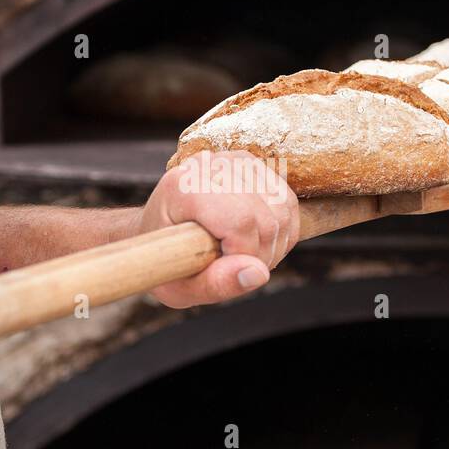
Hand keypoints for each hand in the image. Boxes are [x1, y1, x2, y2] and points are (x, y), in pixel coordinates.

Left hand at [137, 151, 299, 307]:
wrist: (160, 233)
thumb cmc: (165, 261)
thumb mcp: (180, 287)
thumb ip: (216, 284)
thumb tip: (258, 273)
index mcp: (182, 189)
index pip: (240, 220)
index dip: (246, 255)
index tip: (226, 270)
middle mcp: (208, 166)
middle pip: (266, 217)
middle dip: (262, 255)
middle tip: (236, 269)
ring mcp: (232, 161)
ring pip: (282, 209)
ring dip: (274, 245)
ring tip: (244, 256)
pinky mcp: (251, 165)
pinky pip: (288, 202)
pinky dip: (282, 231)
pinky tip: (257, 242)